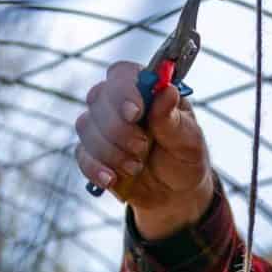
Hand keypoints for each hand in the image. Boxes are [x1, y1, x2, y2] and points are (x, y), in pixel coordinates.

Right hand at [74, 62, 213, 238]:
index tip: (135, 113)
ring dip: (111, 151)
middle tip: (143, 147)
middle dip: (119, 128)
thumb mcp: (189, 141)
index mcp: (145, 92)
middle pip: (98, 98)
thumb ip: (174, 119)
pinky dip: (95, 168)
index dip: (124, 91)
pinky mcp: (93, 155)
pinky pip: (82, 155)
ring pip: (86, 126)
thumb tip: (167, 90)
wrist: (177, 196)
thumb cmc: (185, 159)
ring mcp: (103, 129)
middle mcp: (118, 104)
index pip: (123, 75)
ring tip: (136, 167)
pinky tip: (111, 178)